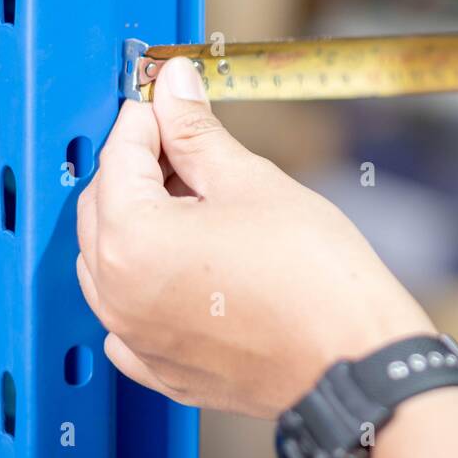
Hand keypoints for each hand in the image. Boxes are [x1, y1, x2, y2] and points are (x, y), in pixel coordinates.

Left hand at [75, 57, 433, 417]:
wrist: (354, 358)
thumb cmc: (315, 278)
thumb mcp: (252, 181)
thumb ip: (198, 132)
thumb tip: (175, 89)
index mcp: (132, 239)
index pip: (118, 154)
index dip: (149, 117)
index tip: (171, 100)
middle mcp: (117, 294)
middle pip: (103, 205)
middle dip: (141, 166)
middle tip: (191, 145)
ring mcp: (135, 337)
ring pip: (110, 261)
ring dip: (140, 222)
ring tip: (200, 203)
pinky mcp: (161, 368)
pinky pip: (127, 316)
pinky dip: (144, 284)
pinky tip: (188, 265)